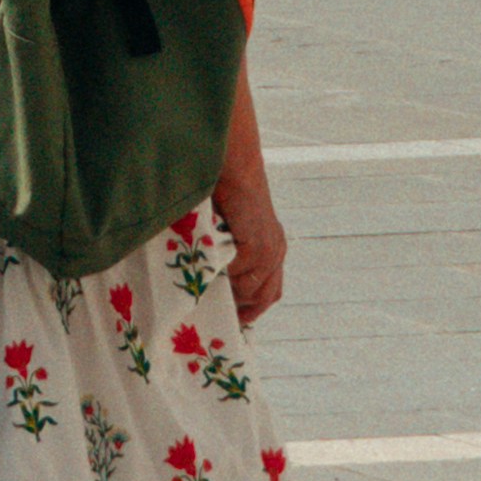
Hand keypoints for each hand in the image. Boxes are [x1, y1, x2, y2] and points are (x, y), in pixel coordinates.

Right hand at [215, 174, 286, 323]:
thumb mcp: (229, 226)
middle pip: (264, 296)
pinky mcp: (258, 246)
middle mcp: (276, 251)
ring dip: (227, 290)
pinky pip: (238, 274)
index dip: (252, 308)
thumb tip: (210, 277)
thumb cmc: (221, 187)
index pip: (270, 291)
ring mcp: (270, 250)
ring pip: (248, 289)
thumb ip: (227, 249)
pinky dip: (222, 275)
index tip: (232, 321)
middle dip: (241, 307)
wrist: (231, 159)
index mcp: (273, 247)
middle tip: (217, 316)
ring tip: (204, 290)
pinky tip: (206, 269)